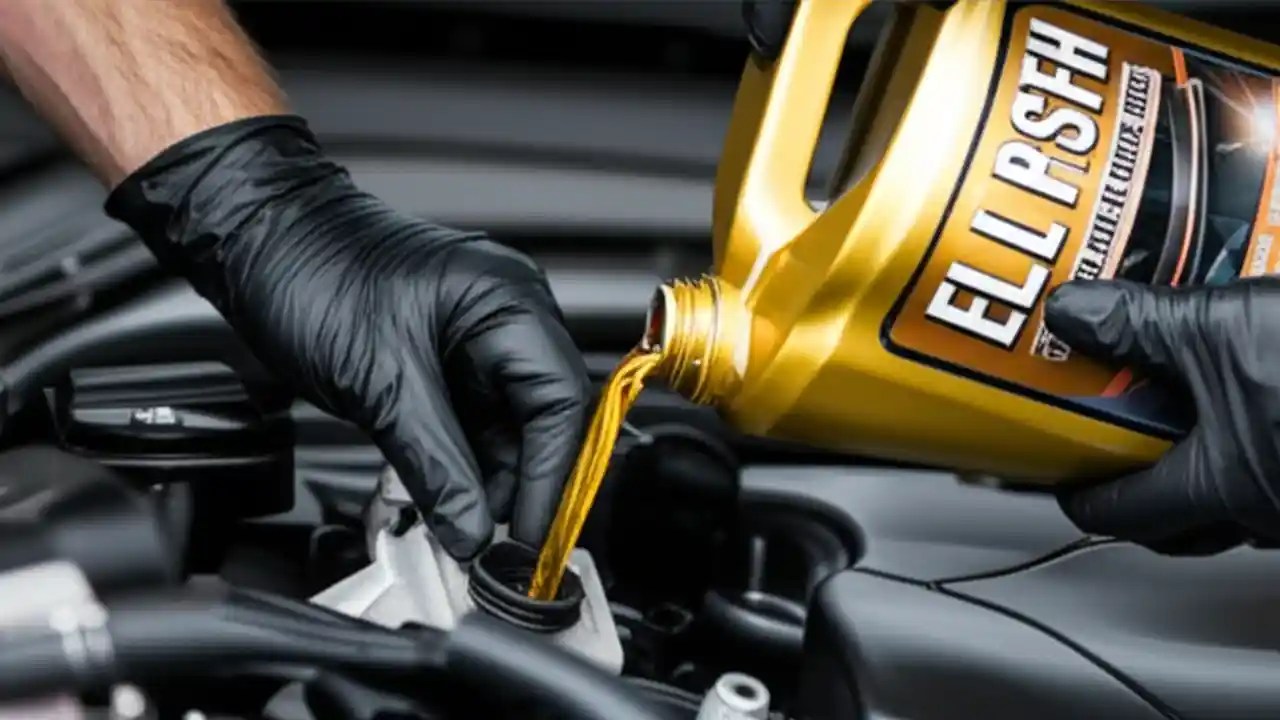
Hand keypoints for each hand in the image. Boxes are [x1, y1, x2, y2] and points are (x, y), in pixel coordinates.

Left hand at [104, 116, 590, 560]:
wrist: (254, 241)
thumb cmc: (313, 272)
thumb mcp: (382, 383)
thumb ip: (437, 465)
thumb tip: (471, 530)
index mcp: (509, 301)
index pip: (559, 402)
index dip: (550, 476)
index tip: (528, 533)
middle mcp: (503, 317)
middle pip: (541, 419)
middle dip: (519, 485)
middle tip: (497, 545)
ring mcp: (473, 340)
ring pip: (505, 430)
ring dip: (487, 484)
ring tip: (464, 533)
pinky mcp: (441, 362)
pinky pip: (468, 425)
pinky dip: (459, 466)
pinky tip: (445, 502)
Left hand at [1043, 277, 1279, 554]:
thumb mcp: (1226, 326)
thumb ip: (1140, 323)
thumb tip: (1072, 313)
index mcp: (1223, 484)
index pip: (1124, 515)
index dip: (1081, 497)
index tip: (1061, 481)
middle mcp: (1269, 509)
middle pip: (1178, 525)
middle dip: (1138, 492)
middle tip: (1111, 451)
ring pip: (1237, 505)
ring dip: (1200, 466)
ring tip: (1178, 413)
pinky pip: (1279, 478)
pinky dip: (1252, 446)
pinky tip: (1251, 398)